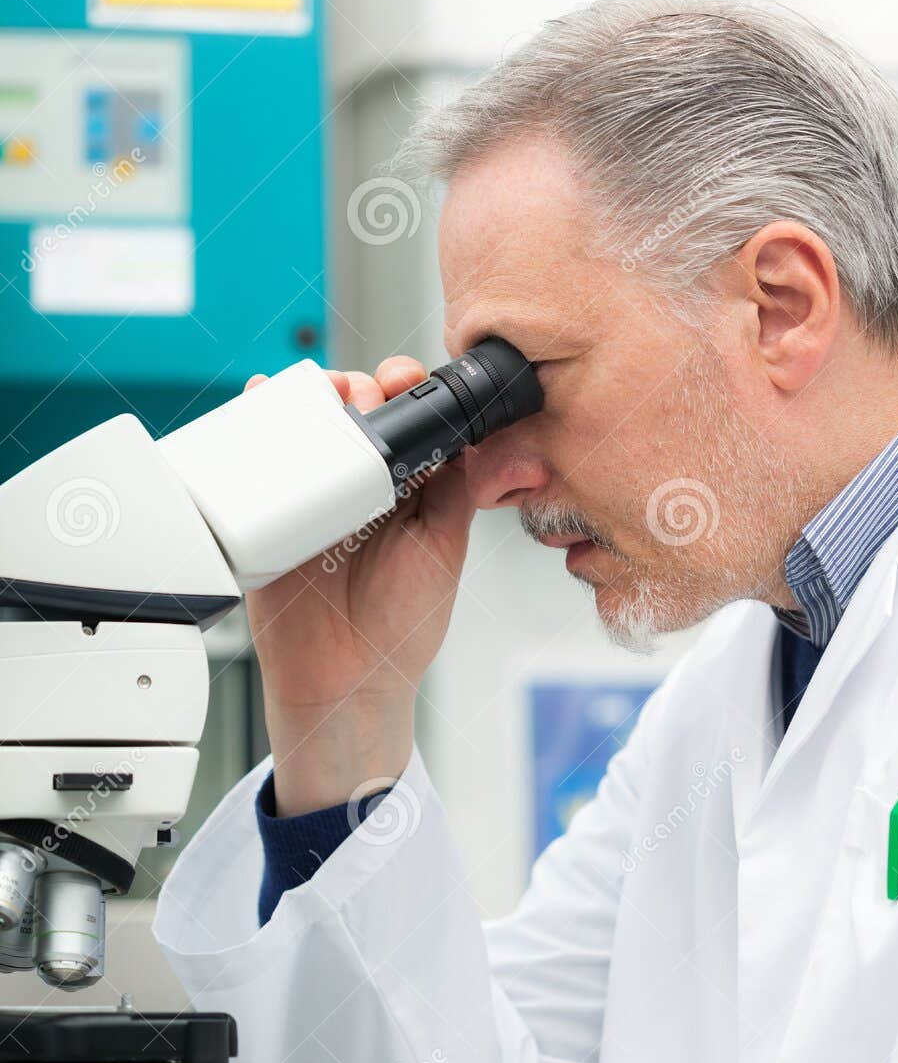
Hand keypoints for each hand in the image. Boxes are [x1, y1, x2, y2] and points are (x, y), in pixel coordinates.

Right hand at [244, 358, 475, 813]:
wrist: (345, 680)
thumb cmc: (400, 626)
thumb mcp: (443, 551)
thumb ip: (456, 493)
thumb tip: (474, 438)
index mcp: (410, 488)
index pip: (408, 418)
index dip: (407, 389)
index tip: (405, 382)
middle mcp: (363, 485)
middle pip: (355, 408)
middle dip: (359, 387)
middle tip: (362, 401)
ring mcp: (316, 495)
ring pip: (309, 423)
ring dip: (313, 395)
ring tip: (323, 399)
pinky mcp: (271, 512)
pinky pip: (259, 457)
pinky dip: (258, 420)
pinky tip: (266, 401)